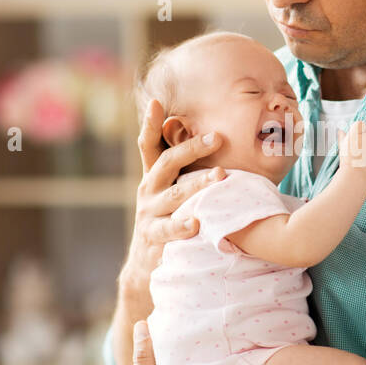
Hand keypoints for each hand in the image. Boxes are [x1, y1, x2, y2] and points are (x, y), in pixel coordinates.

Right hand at [119, 98, 225, 318]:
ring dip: (198, 184)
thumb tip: (218, 138)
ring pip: (175, 194)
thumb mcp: (171, 191)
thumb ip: (185, 170)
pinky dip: (183, 226)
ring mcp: (149, 213)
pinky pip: (169, 230)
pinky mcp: (153, 236)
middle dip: (191, 148)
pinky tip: (197, 223)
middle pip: (167, 162)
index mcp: (153, 175)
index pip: (149, 144)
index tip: (155, 101)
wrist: (146, 263)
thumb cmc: (170, 219)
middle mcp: (148, 189)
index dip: (150, 123)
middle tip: (217, 137)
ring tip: (219, 176)